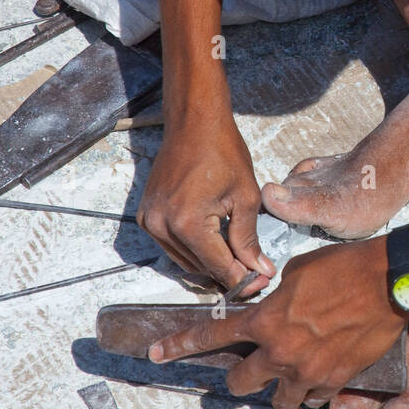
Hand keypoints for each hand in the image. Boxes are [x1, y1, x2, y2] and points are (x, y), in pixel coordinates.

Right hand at [137, 115, 272, 295]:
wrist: (194, 124)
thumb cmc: (222, 152)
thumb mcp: (244, 197)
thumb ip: (249, 239)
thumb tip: (260, 270)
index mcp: (187, 223)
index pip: (218, 266)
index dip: (242, 279)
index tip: (262, 284)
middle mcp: (162, 227)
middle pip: (199, 267)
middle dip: (228, 273)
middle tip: (255, 272)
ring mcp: (150, 222)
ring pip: (185, 261)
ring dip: (210, 264)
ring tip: (239, 260)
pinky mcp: (146, 216)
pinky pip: (172, 246)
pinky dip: (194, 250)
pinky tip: (216, 245)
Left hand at [149, 237, 405, 408]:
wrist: (388, 283)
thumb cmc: (346, 268)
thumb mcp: (300, 270)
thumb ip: (279, 292)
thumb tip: (277, 299)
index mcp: (264, 320)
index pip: (211, 335)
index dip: (179, 346)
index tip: (156, 354)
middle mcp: (279, 351)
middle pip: (242, 382)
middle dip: (242, 376)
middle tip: (251, 369)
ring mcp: (307, 371)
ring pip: (279, 399)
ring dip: (280, 388)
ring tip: (289, 375)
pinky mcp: (335, 380)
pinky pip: (313, 398)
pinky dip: (312, 390)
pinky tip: (319, 374)